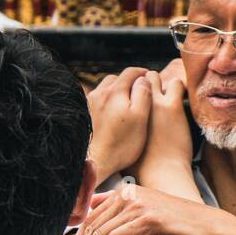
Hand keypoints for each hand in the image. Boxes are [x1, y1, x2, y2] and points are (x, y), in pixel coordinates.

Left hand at [64, 184, 235, 234]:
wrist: (214, 229)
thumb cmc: (180, 228)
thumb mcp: (148, 216)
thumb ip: (122, 214)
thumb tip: (92, 217)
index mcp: (125, 192)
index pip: (90, 218)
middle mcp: (128, 194)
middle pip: (91, 225)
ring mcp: (138, 204)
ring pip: (100, 233)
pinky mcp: (147, 217)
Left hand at [86, 67, 150, 181]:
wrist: (95, 161)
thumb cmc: (122, 143)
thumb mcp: (141, 117)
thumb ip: (143, 94)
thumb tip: (143, 79)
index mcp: (114, 92)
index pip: (130, 72)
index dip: (143, 73)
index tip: (151, 77)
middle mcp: (98, 94)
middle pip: (116, 79)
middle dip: (129, 81)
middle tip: (141, 89)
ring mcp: (89, 104)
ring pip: (105, 89)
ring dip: (118, 90)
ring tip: (128, 101)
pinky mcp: (84, 114)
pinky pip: (98, 100)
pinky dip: (108, 100)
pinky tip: (115, 112)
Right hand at [128, 61, 193, 187]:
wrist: (158, 171)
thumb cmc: (138, 162)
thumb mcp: (118, 141)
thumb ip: (116, 127)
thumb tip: (116, 121)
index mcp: (116, 110)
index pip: (119, 86)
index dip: (129, 88)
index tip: (136, 93)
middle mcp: (130, 102)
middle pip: (135, 78)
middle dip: (143, 81)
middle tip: (152, 90)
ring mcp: (151, 102)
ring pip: (154, 76)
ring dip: (159, 82)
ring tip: (166, 92)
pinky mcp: (171, 106)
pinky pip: (175, 83)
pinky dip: (176, 86)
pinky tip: (178, 95)